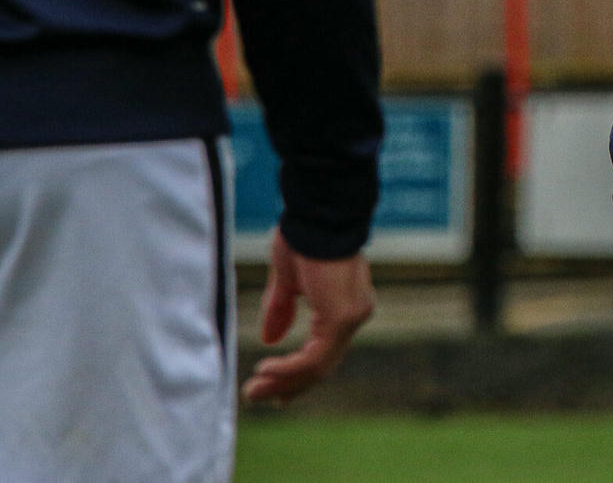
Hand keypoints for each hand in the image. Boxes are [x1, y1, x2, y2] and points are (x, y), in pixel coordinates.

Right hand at [242, 232, 374, 403]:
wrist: (316, 216)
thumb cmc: (303, 238)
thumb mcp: (288, 281)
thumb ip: (282, 309)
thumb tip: (270, 340)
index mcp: (346, 304)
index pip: (325, 350)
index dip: (298, 371)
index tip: (271, 384)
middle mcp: (355, 313)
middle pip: (323, 364)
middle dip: (288, 384)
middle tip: (258, 396)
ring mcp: (352, 317)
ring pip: (319, 365)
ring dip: (284, 381)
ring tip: (255, 391)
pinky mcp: (342, 317)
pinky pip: (316, 356)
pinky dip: (290, 368)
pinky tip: (267, 370)